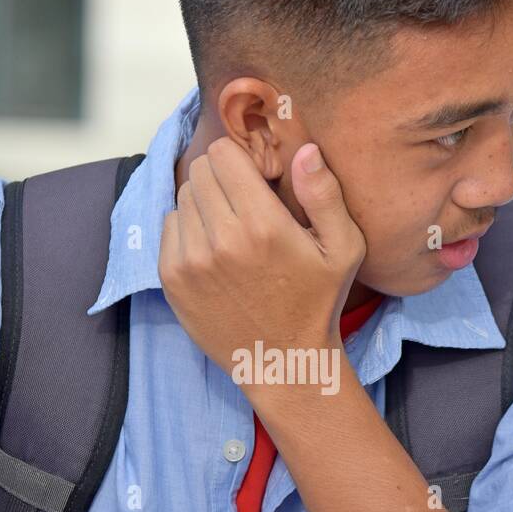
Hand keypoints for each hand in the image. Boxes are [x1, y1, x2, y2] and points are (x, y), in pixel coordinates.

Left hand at [158, 139, 365, 391]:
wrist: (283, 362)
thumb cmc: (317, 301)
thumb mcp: (343, 249)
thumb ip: (324, 194)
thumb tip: (305, 150)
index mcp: (263, 225)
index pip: (223, 154)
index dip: (240, 161)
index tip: (254, 181)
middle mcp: (221, 240)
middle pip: (200, 172)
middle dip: (221, 179)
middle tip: (243, 205)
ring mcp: (191, 261)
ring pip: (183, 197)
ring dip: (204, 204)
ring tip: (230, 230)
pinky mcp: (172, 279)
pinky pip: (169, 227)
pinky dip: (188, 230)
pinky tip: (213, 251)